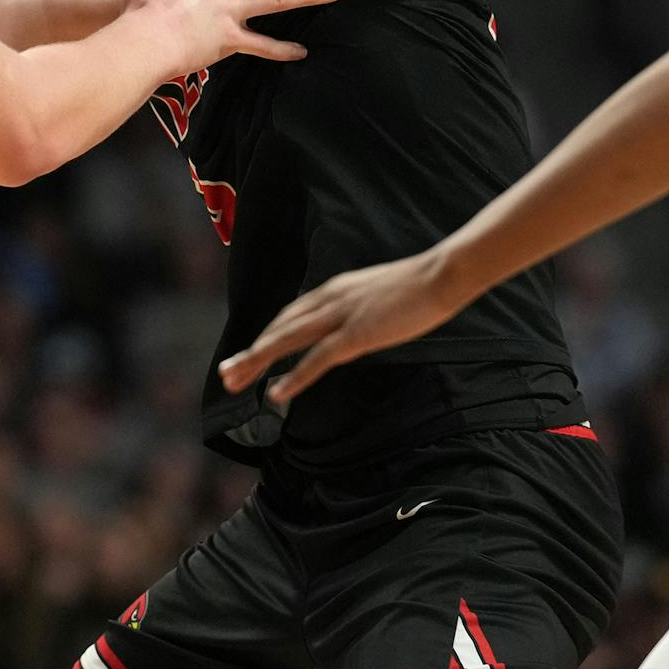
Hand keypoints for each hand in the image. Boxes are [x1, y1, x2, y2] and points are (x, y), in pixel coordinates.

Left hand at [217, 249, 470, 406]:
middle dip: (251, 352)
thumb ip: (359, 307)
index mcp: (335, 289)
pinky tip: (277, 395)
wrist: (442, 273)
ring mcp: (342, 316)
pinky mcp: (357, 334)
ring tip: (236, 382)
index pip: (291, 314)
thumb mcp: (379, 294)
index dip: (268, 334)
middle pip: (280, 328)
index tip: (251, 351)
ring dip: (258, 362)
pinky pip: (317, 359)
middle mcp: (330, 299)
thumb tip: (352, 325)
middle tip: (226, 373)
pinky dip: (294, 378)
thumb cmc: (419, 286)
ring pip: (287, 341)